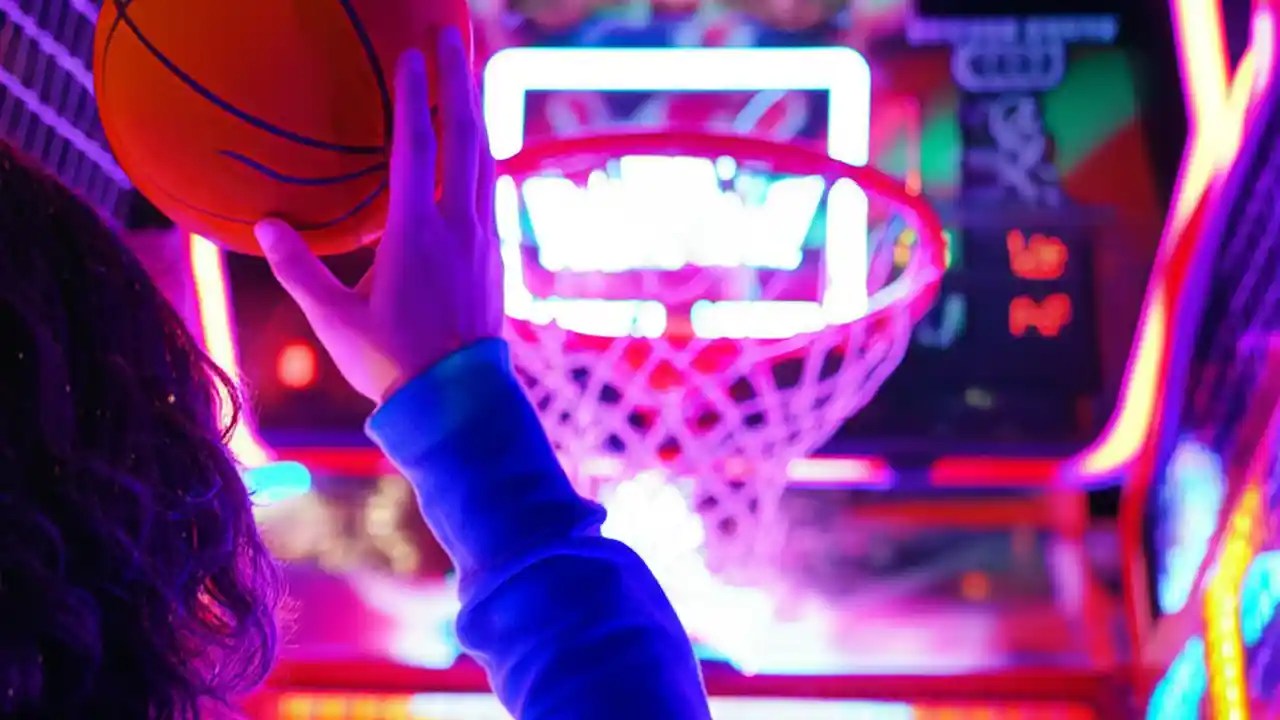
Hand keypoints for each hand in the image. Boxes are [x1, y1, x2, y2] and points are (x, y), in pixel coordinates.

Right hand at [256, 28, 501, 402]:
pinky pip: (490, 191)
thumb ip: (299, 270)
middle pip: (463, 138)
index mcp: (416, 234)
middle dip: (458, 82)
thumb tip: (263, 225)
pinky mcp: (495, 257)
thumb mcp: (334, 320)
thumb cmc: (392, 364)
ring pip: (485, 161)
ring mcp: (483, 240)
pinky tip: (479, 149)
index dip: (414, 96)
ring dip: (476, 113)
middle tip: (452, 38)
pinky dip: (483, 157)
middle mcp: (457, 227)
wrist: (459, 403)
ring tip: (470, 76)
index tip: (413, 54)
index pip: (416, 148)